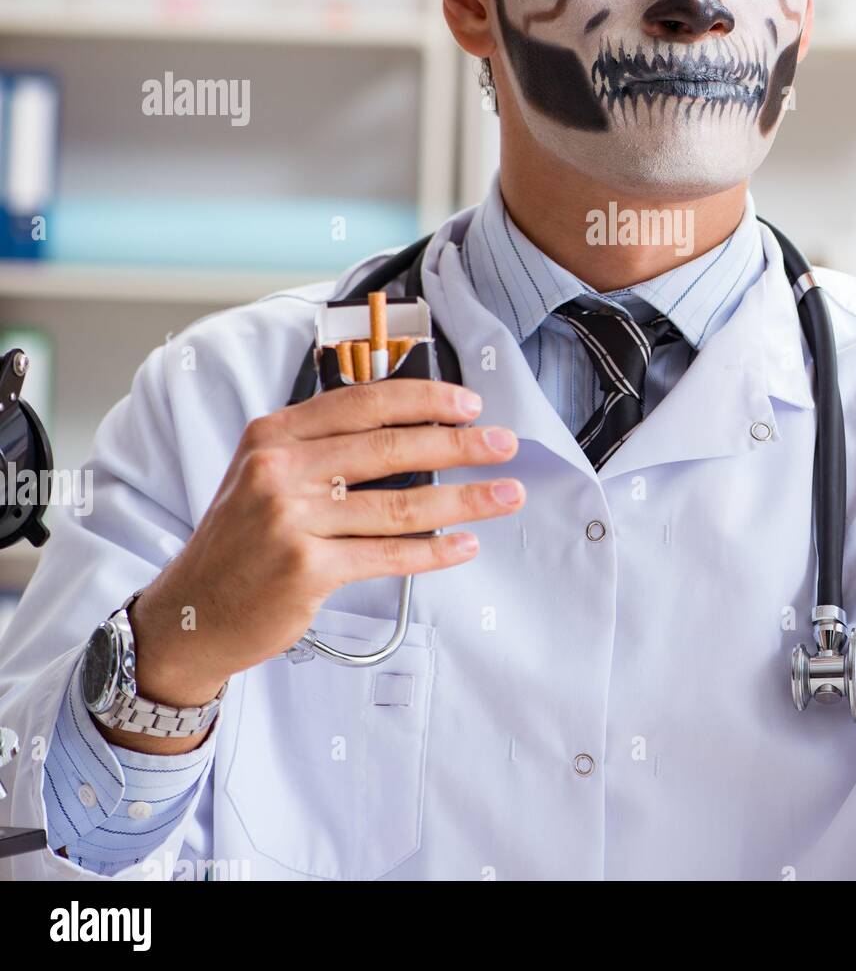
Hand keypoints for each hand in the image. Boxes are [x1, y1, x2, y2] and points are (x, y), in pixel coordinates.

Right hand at [131, 379, 523, 703]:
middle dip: (461, 445)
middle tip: (505, 445)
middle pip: (392, 448)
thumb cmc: (241, 541)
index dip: (425, 400)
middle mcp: (279, 470)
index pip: (365, 403)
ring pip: (401, 506)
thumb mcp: (263, 472)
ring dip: (465, 500)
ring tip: (505, 495)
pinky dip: (434, 552)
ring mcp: (291, 521)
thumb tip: (413, 430)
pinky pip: (388, 555)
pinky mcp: (307, 570)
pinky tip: (465, 545)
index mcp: (274, 434)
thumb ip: (323, 446)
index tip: (470, 404)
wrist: (190, 614)